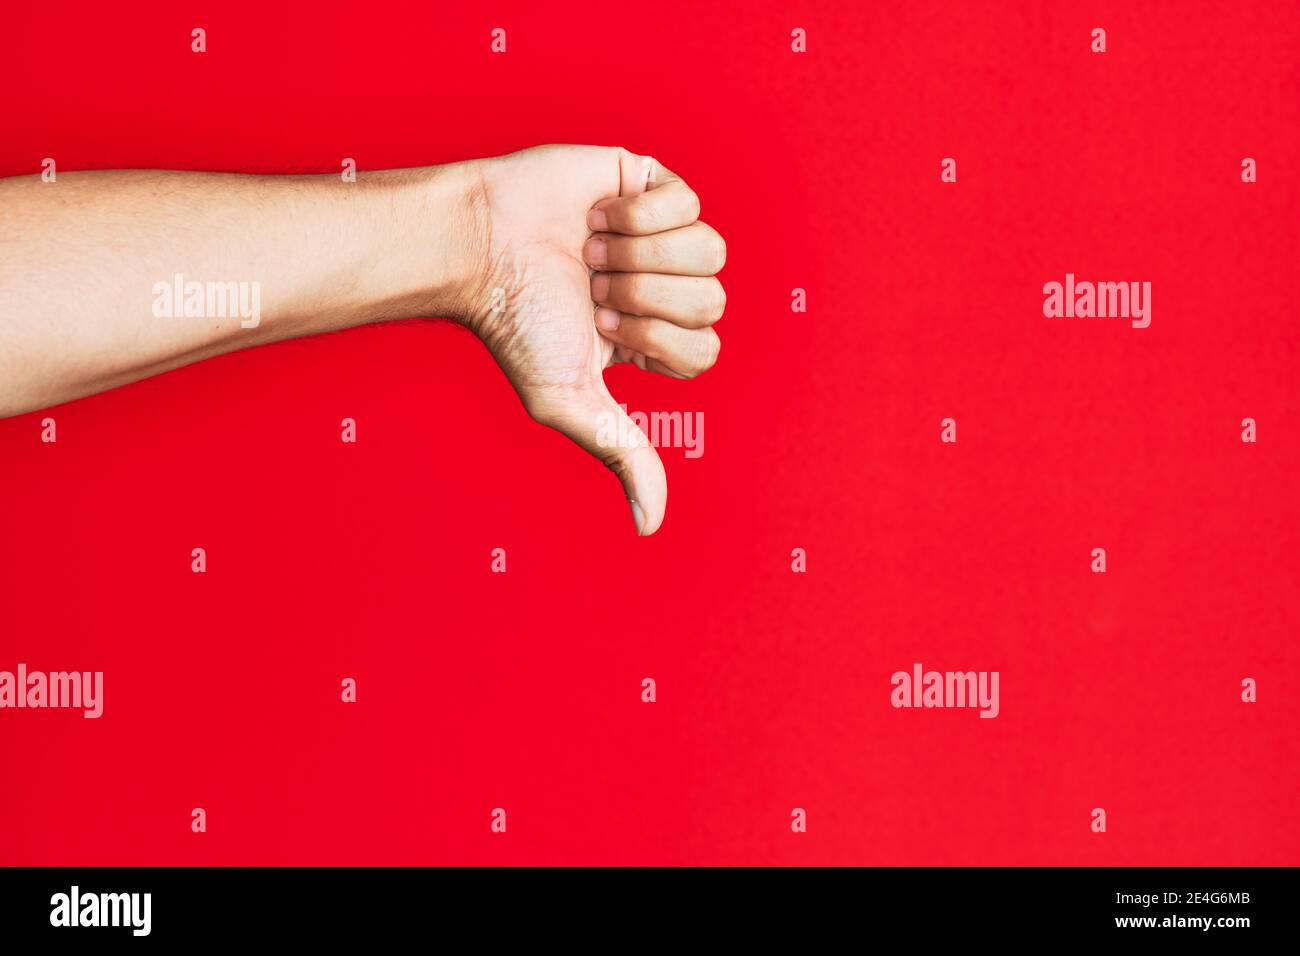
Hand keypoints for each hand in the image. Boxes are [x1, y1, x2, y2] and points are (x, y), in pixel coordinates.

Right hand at [456, 146, 726, 535]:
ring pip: (712, 250)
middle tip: (593, 289)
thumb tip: (651, 526)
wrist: (481, 244)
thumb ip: (622, 454)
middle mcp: (664, 287)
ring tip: (593, 251)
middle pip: (713, 301)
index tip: (599, 328)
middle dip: (645, 298)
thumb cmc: (516, 323)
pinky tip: (598, 215)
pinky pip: (689, 201)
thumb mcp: (568, 400)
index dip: (654, 341)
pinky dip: (638, 214)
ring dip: (642, 255)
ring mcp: (662, 233)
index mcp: (651, 338)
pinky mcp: (650, 182)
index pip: (705, 350)